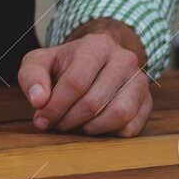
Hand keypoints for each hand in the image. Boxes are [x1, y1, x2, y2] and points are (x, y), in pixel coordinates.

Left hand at [17, 26, 150, 136]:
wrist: (96, 58)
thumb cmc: (65, 63)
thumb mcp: (40, 61)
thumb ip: (31, 76)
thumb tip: (38, 101)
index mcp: (96, 45)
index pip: (75, 82)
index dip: (56, 106)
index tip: (41, 119)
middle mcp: (124, 60)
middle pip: (94, 101)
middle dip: (69, 119)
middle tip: (55, 124)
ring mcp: (140, 81)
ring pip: (118, 115)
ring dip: (91, 128)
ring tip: (74, 125)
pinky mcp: (147, 101)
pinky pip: (132, 127)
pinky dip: (109, 133)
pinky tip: (93, 125)